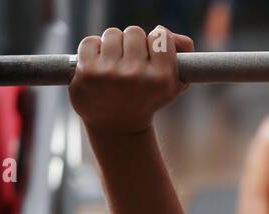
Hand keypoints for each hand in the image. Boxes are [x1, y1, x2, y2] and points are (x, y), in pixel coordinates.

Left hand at [70, 25, 193, 135]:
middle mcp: (137, 75)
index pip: (161, 36)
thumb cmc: (147, 99)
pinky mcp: (87, 71)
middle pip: (135, 32)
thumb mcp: (171, 84)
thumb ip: (181, 55)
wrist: (116, 126)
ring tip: (115, 64)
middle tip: (131, 62)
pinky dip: (93, 50)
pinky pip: (90, 41)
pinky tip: (98, 66)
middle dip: (132, 44)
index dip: (155, 42)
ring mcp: (110, 73)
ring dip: (113, 45)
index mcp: (162, 79)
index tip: (151, 53)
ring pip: (112, 34)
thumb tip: (172, 34)